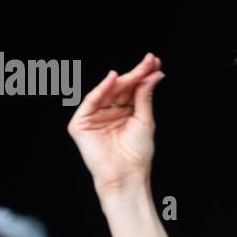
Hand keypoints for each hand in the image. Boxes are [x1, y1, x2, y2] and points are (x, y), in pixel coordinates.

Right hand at [67, 53, 163, 197]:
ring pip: (108, 92)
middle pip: (122, 88)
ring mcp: (94, 117)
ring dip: (123, 79)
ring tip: (139, 70)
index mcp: (125, 113)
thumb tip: (153, 74)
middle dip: (136, 74)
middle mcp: (109, 113)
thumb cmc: (137, 154)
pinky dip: (102, 89)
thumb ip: (144, 96)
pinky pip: (91, 101)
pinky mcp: (81, 124)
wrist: (126, 175)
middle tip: (150, 61)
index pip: (133, 89)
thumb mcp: (144, 120)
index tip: (155, 62)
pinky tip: (114, 78)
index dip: (143, 75)